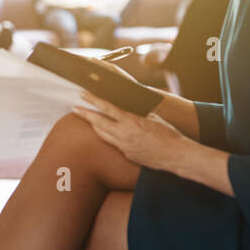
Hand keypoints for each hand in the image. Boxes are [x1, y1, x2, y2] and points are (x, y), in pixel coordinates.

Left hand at [70, 91, 186, 170]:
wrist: (175, 155)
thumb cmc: (167, 134)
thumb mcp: (152, 117)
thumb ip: (136, 112)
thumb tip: (125, 106)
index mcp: (131, 121)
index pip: (107, 108)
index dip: (93, 100)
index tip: (83, 94)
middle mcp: (124, 134)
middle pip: (98, 123)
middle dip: (85, 114)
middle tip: (75, 109)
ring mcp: (124, 146)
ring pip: (102, 134)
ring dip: (94, 126)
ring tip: (87, 119)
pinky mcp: (126, 154)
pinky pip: (113, 144)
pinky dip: (107, 136)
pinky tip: (105, 132)